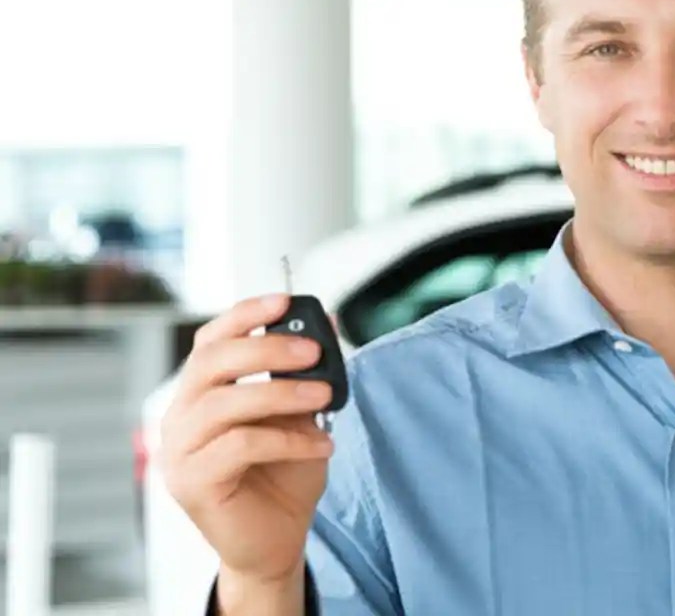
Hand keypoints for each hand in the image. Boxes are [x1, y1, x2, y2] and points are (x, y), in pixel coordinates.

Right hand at [160, 293, 334, 587]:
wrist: (278, 541)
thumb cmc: (285, 475)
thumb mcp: (302, 416)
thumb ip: (305, 373)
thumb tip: (329, 320)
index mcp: (201, 394)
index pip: (209, 342)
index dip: (244, 316)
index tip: (285, 300)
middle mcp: (180, 417)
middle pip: (210, 363)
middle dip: (266, 349)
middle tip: (314, 350)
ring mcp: (179, 451)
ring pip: (224, 404)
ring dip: (282, 394)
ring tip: (325, 397)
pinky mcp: (192, 483)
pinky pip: (240, 446)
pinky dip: (289, 440)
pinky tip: (323, 446)